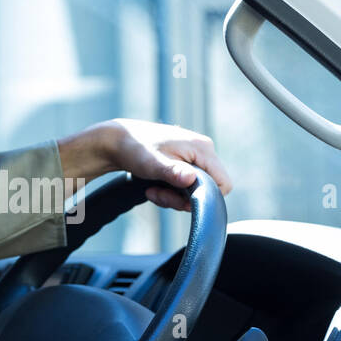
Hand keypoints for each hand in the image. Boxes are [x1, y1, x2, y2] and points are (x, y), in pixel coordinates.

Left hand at [56, 119, 232, 210]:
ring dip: (172, 197)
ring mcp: (193, 156)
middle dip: (182, 199)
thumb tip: (192, 179)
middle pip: (207, 189)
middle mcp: (202, 151)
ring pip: (194, 190)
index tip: (179, 198)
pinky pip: (184, 186)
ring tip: (153, 190)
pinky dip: (169, 191)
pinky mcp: (183, 162)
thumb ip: (173, 173)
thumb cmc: (135, 149)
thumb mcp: (153, 164)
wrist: (117, 142)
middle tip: (159, 194)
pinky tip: (153, 186)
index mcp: (202, 148)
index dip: (205, 197)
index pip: (223, 183)